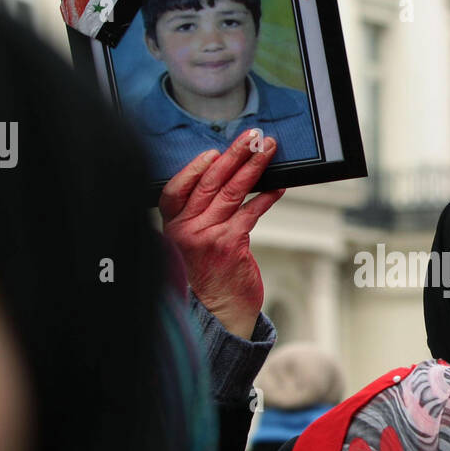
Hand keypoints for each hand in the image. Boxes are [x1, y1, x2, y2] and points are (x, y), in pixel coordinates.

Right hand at [159, 128, 283, 339]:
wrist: (219, 313)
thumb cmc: (207, 278)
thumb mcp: (190, 246)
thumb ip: (197, 218)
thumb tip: (223, 180)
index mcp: (172, 228)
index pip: (174, 191)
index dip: (193, 169)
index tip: (212, 152)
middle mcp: (186, 230)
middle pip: (209, 183)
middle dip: (233, 155)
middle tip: (251, 137)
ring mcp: (207, 236)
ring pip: (232, 192)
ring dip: (253, 167)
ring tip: (267, 149)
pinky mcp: (230, 244)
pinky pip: (251, 211)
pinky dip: (266, 196)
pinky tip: (277, 185)